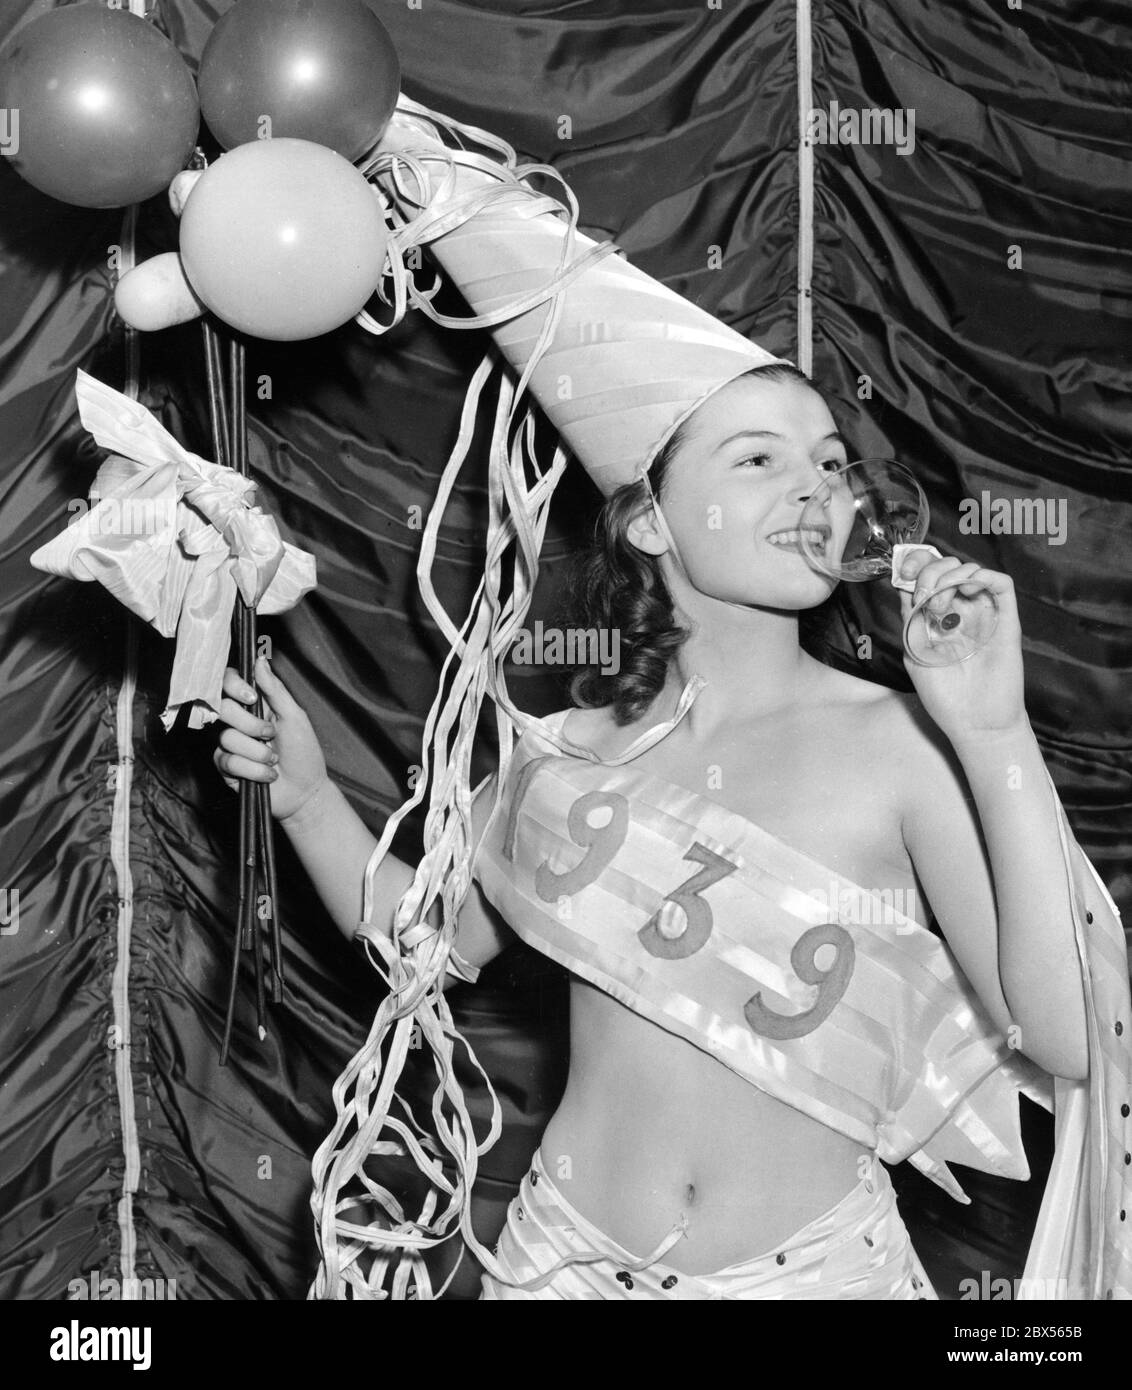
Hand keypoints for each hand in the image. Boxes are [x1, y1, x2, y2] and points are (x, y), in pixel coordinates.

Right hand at [213, 655, 328, 821]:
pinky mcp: (225, 767)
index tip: (252, 697)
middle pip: (223, 708)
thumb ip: (275, 690)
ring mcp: (229, 744)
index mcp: (254, 705)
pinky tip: (268, 775)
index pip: (228, 683)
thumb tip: (260, 659)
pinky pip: (228, 761)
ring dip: (258, 753)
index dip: (233, 685)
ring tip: (273, 760)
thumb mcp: (295, 717)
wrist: (305, 792)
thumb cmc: (304, 753)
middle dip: (252, 726)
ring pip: (227, 738)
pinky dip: (254, 770)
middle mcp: (237, 722)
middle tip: (271, 737)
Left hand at [896, 550, 1027, 745]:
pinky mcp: (1005, 620)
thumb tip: (904, 586)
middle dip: (931, 573)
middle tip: (926, 602)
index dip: (916, 564)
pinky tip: (969, 590)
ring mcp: (983, 614)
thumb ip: (910, 619)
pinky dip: (984, 576)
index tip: (905, 571)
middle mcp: (959, 611)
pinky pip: (1001, 584)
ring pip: (972, 570)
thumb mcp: (915, 654)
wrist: (976, 723)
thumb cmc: (945, 696)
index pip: (927, 575)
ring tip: (942, 608)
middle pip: (947, 567)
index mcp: (935, 618)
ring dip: (951, 578)